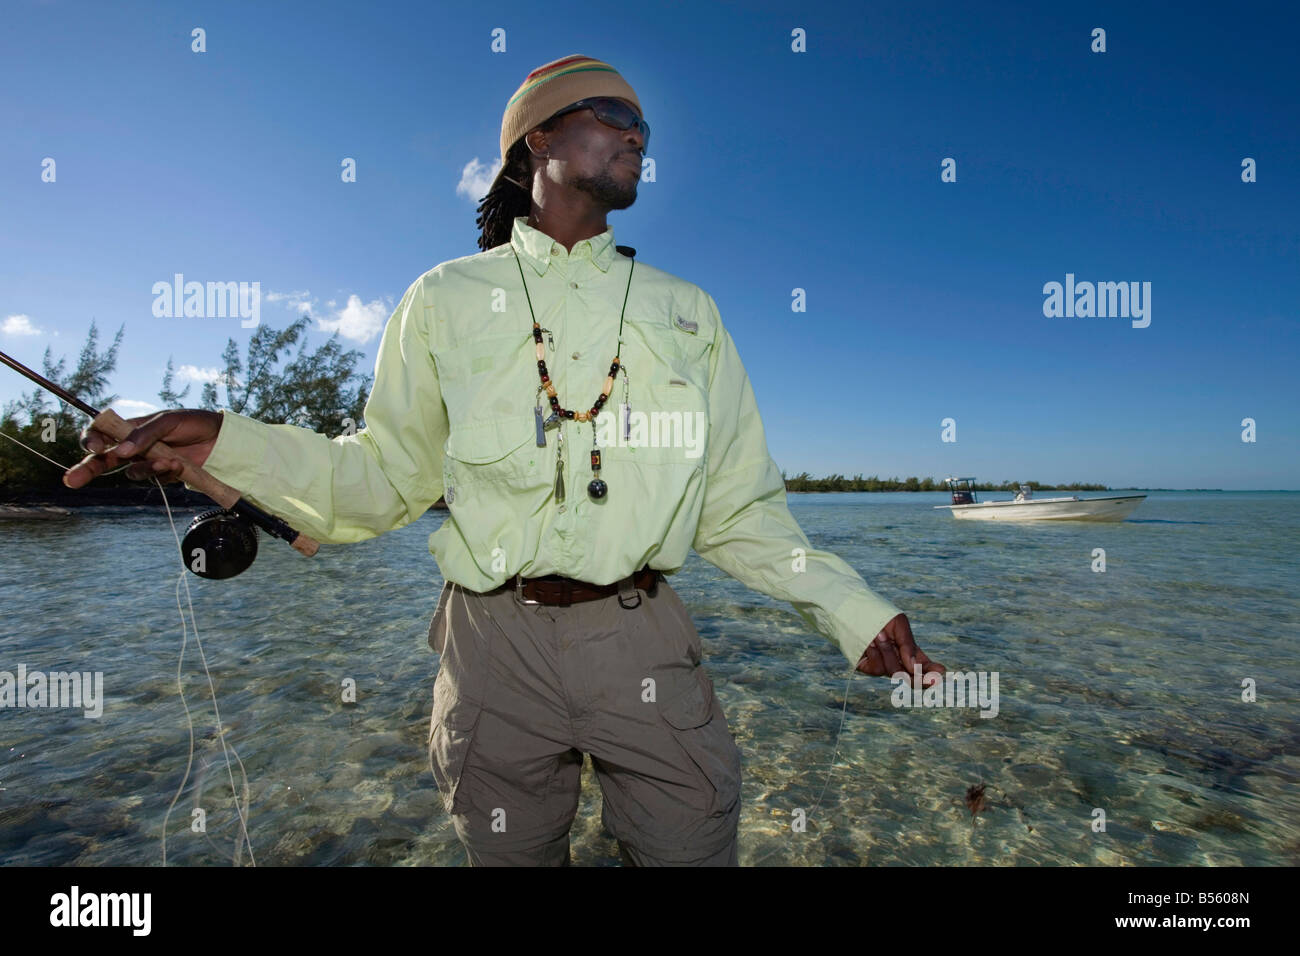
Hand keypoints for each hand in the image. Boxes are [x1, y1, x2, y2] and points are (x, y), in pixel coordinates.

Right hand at [63, 409, 222, 488]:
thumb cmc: (193, 423)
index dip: (92, 440)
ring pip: (132, 473)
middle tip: (71, 481)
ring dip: (147, 469)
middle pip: (103, 461)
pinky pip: (154, 479)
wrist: (221, 438)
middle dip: (86, 470)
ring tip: (170, 460)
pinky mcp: (162, 475)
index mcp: (129, 428)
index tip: (95, 448)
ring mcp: (147, 462)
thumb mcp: (168, 421)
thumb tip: (122, 451)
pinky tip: (179, 465)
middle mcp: (133, 447)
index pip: (101, 433)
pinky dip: (165, 473)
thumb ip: (144, 434)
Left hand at [856, 613, 944, 685]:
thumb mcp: (899, 625)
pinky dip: (876, 654)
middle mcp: (899, 662)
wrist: (854, 611)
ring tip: (879, 635)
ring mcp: (884, 666)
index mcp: (911, 653)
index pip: (926, 667)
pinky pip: (878, 668)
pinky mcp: (869, 668)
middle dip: (919, 680)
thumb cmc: (879, 616)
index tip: (941, 673)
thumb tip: (914, 667)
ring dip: (888, 652)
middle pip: (913, 680)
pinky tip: (870, 643)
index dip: (934, 672)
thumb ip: (908, 646)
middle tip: (921, 676)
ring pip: (894, 672)